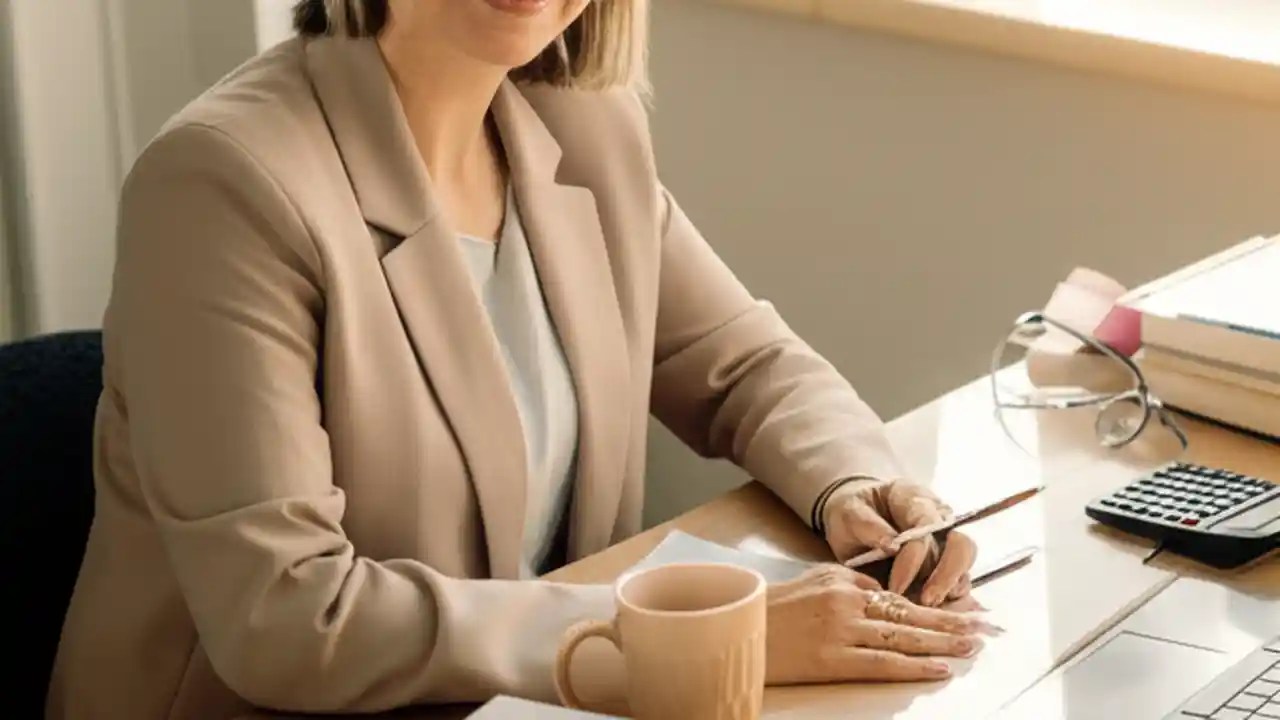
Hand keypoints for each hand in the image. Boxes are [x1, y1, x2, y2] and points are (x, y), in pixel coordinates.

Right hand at [765, 565, 989, 684]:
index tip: (961, 612)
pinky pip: (882, 662)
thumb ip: (849, 585)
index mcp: (842, 582)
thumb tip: (884, 599)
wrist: (735, 629)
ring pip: (902, 636)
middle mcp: (846, 602)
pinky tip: (939, 668)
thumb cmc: (771, 609)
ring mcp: (840, 630)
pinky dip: (914, 666)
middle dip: (949, 621)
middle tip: (983, 627)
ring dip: (942, 641)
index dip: (932, 606)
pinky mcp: (832, 659)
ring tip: (971, 646)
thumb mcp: (812, 582)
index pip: (897, 596)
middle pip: (909, 613)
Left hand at [822, 479, 976, 606]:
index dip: (914, 557)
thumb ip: (868, 525)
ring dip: (948, 595)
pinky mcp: (945, 569)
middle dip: (946, 577)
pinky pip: (958, 588)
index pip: (928, 525)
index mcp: (915, 499)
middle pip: (962, 547)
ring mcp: (945, 545)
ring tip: (927, 615)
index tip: (895, 584)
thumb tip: (892, 544)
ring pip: (964, 570)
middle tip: (926, 601)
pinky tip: (933, 619)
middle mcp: (939, 519)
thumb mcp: (849, 512)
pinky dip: (950, 605)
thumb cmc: (852, 513)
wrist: (853, 521)